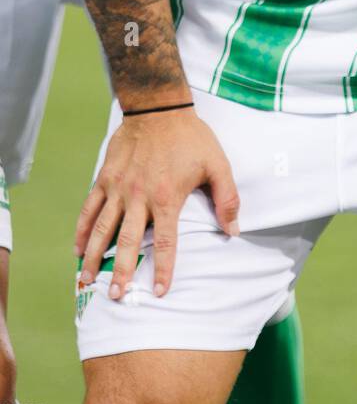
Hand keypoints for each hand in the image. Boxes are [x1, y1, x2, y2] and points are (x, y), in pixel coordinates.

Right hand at [75, 108, 239, 300]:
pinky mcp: (104, 178)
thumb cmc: (190, 136)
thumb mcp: (217, 164)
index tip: (160, 291)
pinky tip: (76, 249)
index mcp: (166, 197)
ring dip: (94, 257)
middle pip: (128, 242)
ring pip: (101, 229)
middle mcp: (138, 196)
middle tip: (116, 296)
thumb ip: (226, 198)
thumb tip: (233, 230)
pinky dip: (81, 230)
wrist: (158, 107)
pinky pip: (89, 208)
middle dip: (121, 271)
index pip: (166, 242)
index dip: (164, 268)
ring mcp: (118, 188)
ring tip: (87, 280)